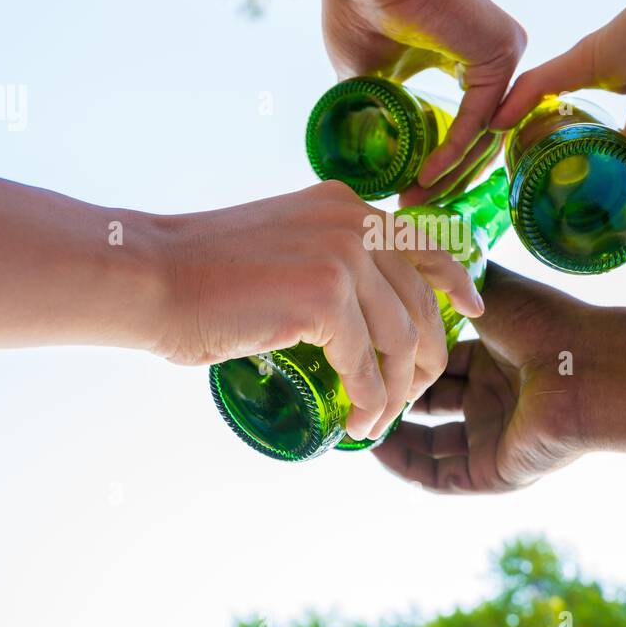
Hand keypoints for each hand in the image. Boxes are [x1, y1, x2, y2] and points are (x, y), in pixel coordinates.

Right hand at [153, 180, 483, 440]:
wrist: (150, 275)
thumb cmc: (202, 271)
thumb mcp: (285, 244)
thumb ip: (331, 260)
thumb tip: (364, 313)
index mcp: (346, 204)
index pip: (424, 242)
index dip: (457, 280)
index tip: (475, 310)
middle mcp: (355, 221)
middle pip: (421, 299)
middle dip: (424, 355)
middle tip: (412, 393)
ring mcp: (343, 255)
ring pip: (399, 337)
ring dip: (394, 389)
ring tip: (379, 418)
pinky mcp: (325, 296)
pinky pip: (365, 363)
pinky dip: (368, 399)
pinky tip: (359, 421)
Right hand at [320, 0, 526, 204]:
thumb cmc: (359, 4)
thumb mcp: (367, 74)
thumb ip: (380, 110)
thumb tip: (365, 154)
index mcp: (466, 57)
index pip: (466, 125)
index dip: (439, 164)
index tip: (407, 191)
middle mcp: (491, 56)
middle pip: (479, 136)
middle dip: (444, 178)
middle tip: (411, 206)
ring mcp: (503, 53)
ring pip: (483, 133)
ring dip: (447, 173)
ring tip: (411, 198)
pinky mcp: (504, 52)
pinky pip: (481, 119)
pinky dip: (453, 151)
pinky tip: (425, 174)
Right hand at [372, 263, 589, 491]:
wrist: (585, 367)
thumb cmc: (546, 323)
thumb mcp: (490, 290)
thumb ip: (453, 278)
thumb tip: (418, 249)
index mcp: (497, 359)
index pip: (440, 364)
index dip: (406, 360)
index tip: (366, 351)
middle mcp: (495, 399)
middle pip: (432, 405)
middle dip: (393, 398)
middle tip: (351, 389)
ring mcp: (495, 437)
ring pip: (431, 446)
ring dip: (393, 436)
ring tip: (354, 421)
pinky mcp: (496, 472)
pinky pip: (441, 476)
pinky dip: (406, 465)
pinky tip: (376, 448)